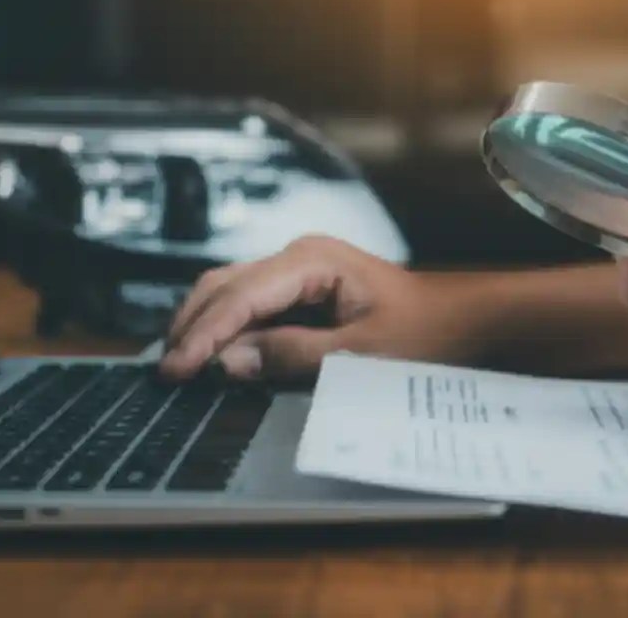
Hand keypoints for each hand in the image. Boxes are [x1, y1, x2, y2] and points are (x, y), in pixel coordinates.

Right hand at [160, 236, 459, 382]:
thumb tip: (228, 361)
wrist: (463, 323)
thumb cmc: (424, 334)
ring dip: (202, 326)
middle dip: (191, 327)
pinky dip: (225, 329)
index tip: (176, 369)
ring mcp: (297, 270)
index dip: (204, 335)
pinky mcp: (300, 290)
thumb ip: (292, 356)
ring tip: (176, 365)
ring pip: (229, 291)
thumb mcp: (360, 356)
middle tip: (164, 372)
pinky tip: (209, 356)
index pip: (240, 297)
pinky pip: (250, 304)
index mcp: (312, 260)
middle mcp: (297, 256)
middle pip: (223, 285)